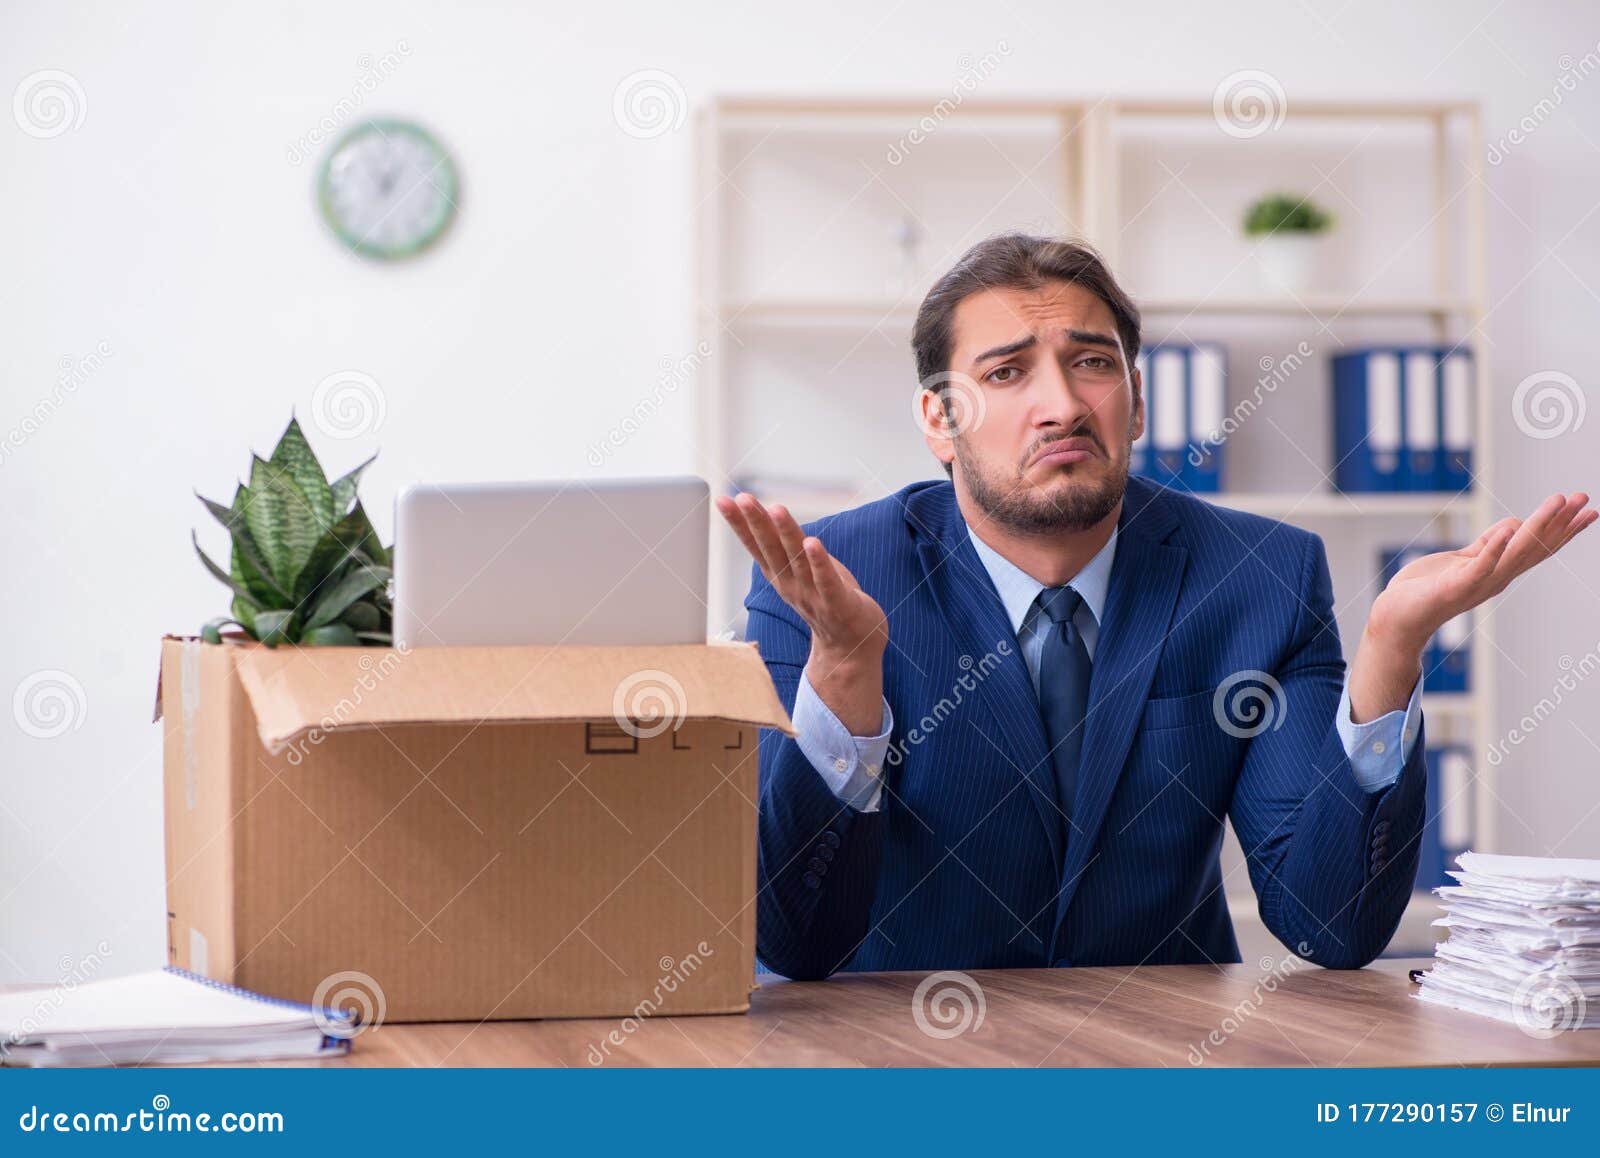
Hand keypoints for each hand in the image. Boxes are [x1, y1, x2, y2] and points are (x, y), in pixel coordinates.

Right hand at [717, 494, 888, 734]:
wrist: (851, 648)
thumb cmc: (827, 600)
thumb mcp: (801, 571)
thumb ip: (787, 547)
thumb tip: (769, 515)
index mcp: (780, 575)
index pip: (756, 545)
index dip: (740, 523)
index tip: (722, 500)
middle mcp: (791, 585)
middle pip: (771, 549)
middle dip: (756, 522)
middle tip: (742, 497)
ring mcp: (813, 596)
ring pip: (797, 560)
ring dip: (786, 534)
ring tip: (776, 508)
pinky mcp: (839, 604)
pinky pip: (827, 582)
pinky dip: (819, 562)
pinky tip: (812, 542)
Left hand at [1349, 491, 1595, 723]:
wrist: (1396, 618)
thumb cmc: (1426, 589)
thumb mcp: (1461, 561)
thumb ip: (1487, 545)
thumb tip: (1513, 525)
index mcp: (1498, 571)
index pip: (1538, 547)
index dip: (1564, 529)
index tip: (1590, 511)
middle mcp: (1495, 578)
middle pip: (1535, 548)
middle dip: (1561, 523)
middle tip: (1585, 499)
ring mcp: (1477, 583)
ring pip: (1515, 552)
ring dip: (1537, 526)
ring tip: (1557, 501)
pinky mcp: (1455, 586)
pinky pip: (1479, 565)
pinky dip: (1495, 547)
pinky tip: (1509, 528)